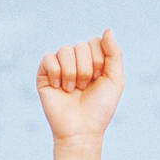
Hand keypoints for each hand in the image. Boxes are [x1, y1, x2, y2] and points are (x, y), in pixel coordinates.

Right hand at [36, 29, 123, 144]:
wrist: (81, 130)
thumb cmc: (99, 108)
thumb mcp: (115, 80)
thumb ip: (114, 54)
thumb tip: (108, 29)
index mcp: (93, 59)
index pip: (95, 42)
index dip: (99, 61)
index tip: (99, 80)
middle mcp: (76, 60)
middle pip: (81, 45)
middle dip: (86, 69)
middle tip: (85, 88)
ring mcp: (59, 66)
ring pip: (65, 50)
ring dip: (73, 74)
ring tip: (72, 90)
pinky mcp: (44, 74)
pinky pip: (48, 58)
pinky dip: (57, 74)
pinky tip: (59, 88)